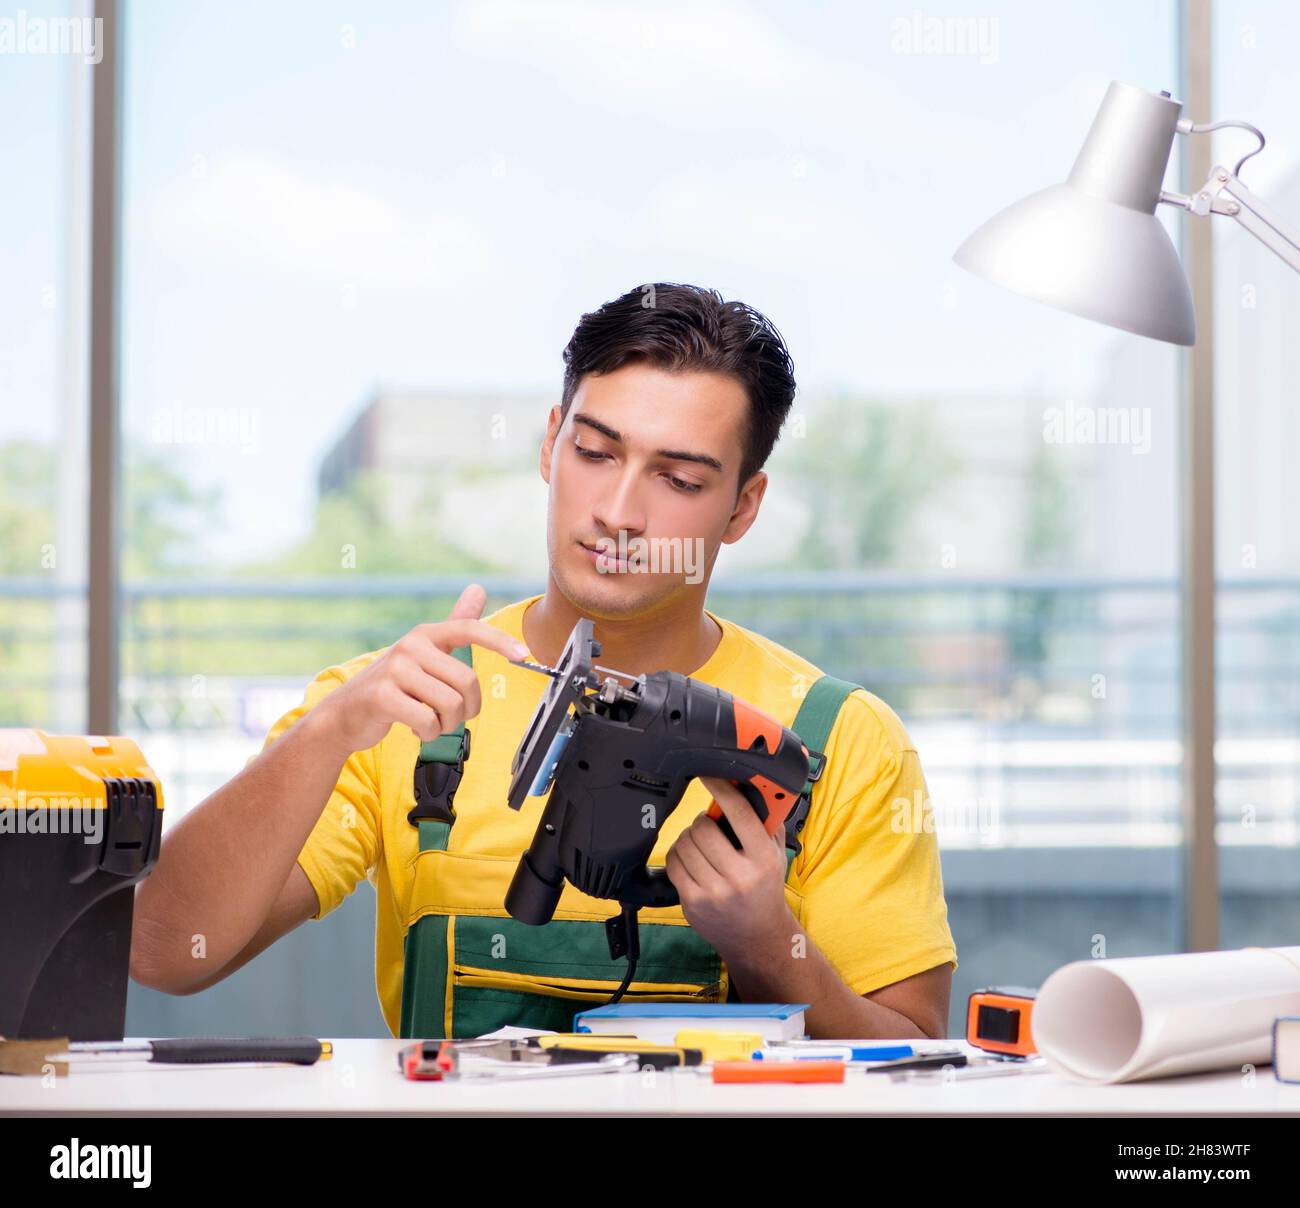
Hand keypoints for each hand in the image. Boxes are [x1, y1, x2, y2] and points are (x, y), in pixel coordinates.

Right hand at [312, 582, 528, 756]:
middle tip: (450, 716)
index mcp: (425, 635)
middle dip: (466, 709)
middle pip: (467, 681)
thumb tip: (478, 589)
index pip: (469, 628)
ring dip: (446, 724)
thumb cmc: (393, 685)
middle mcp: (411, 646)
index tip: (522, 654)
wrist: (345, 713)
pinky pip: (428, 722)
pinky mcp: (382, 697)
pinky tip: (413, 727)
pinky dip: (427, 733)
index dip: (499, 640)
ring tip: (430, 721)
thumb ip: (454, 624)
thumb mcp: (424, 652)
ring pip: (450, 706)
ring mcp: (395, 670)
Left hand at [664, 775, 792, 951]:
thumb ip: (768, 821)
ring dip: (689, 837)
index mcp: (764, 859)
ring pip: (685, 843)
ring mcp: (714, 891)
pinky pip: (674, 863)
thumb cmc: (765, 889)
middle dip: (703, 821)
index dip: (720, 788)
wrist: (757, 937)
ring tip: (700, 844)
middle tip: (709, 825)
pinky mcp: (693, 902)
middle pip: (703, 827)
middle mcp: (740, 876)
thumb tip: (753, 785)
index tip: (709, 774)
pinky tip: (690, 859)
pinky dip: (679, 855)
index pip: (739, 812)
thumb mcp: (776, 854)